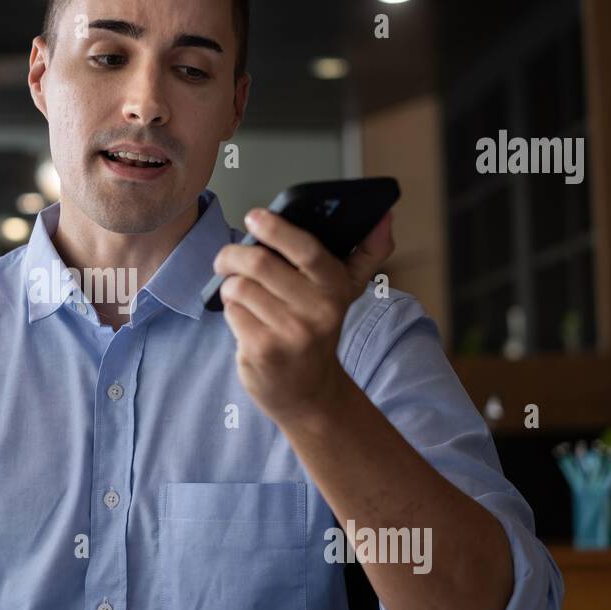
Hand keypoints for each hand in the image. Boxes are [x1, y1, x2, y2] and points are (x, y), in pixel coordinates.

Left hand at [211, 207, 393, 424]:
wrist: (308, 393)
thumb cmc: (318, 331)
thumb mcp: (346, 293)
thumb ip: (368, 252)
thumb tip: (384, 217)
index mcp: (337, 288)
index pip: (307, 250)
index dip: (277, 228)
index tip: (255, 217)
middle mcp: (318, 312)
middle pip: (259, 263)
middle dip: (233, 255)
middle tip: (226, 258)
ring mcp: (290, 334)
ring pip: (239, 286)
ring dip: (230, 285)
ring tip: (238, 291)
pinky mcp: (263, 351)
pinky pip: (232, 310)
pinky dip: (229, 309)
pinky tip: (243, 317)